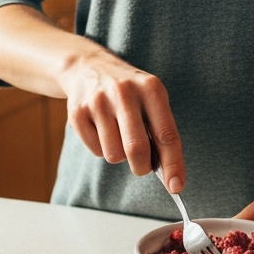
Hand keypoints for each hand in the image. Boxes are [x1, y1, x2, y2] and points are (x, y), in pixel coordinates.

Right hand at [58, 45, 184, 191]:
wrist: (88, 67)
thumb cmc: (129, 93)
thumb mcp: (151, 99)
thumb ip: (160, 131)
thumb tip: (168, 172)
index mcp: (151, 89)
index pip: (166, 134)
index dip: (173, 164)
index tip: (176, 186)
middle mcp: (125, 93)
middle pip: (136, 149)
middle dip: (142, 167)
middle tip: (142, 166)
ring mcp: (98, 102)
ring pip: (113, 154)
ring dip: (120, 156)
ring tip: (119, 136)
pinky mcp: (77, 113)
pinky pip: (95, 150)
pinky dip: (102, 149)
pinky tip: (102, 130)